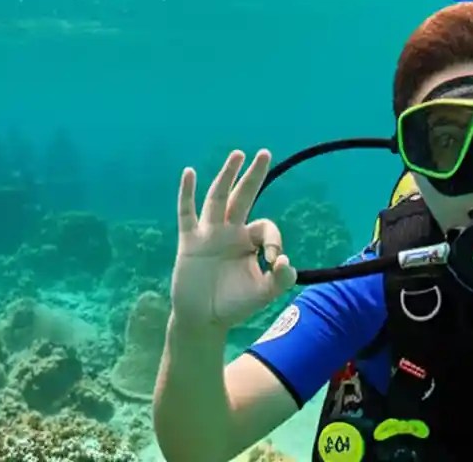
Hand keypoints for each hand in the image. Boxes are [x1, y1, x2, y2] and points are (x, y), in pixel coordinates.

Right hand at [171, 149, 296, 331]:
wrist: (203, 319)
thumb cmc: (234, 305)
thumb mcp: (263, 294)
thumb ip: (280, 280)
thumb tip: (285, 260)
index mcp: (249, 241)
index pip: (265, 226)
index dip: (273, 239)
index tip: (273, 262)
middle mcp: (230, 231)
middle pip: (243, 196)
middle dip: (254, 176)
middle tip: (265, 153)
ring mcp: (208, 234)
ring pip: (218, 198)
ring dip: (227, 176)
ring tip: (238, 154)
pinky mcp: (189, 241)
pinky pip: (187, 213)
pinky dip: (187, 193)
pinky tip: (189, 173)